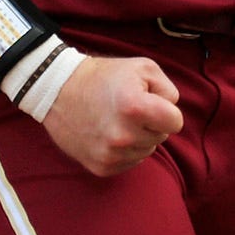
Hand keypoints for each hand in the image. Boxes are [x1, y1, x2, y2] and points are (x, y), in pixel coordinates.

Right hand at [40, 55, 182, 176]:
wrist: (58, 90)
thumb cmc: (103, 76)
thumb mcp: (142, 67)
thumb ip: (168, 89)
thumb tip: (172, 113)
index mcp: (135, 107)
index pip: (176, 122)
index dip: (166, 110)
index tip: (150, 102)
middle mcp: (123, 135)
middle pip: (161, 137)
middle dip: (150, 123)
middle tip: (127, 108)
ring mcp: (111, 154)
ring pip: (146, 150)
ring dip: (137, 137)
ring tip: (115, 119)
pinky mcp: (101, 167)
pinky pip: (130, 163)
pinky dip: (124, 150)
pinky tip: (108, 133)